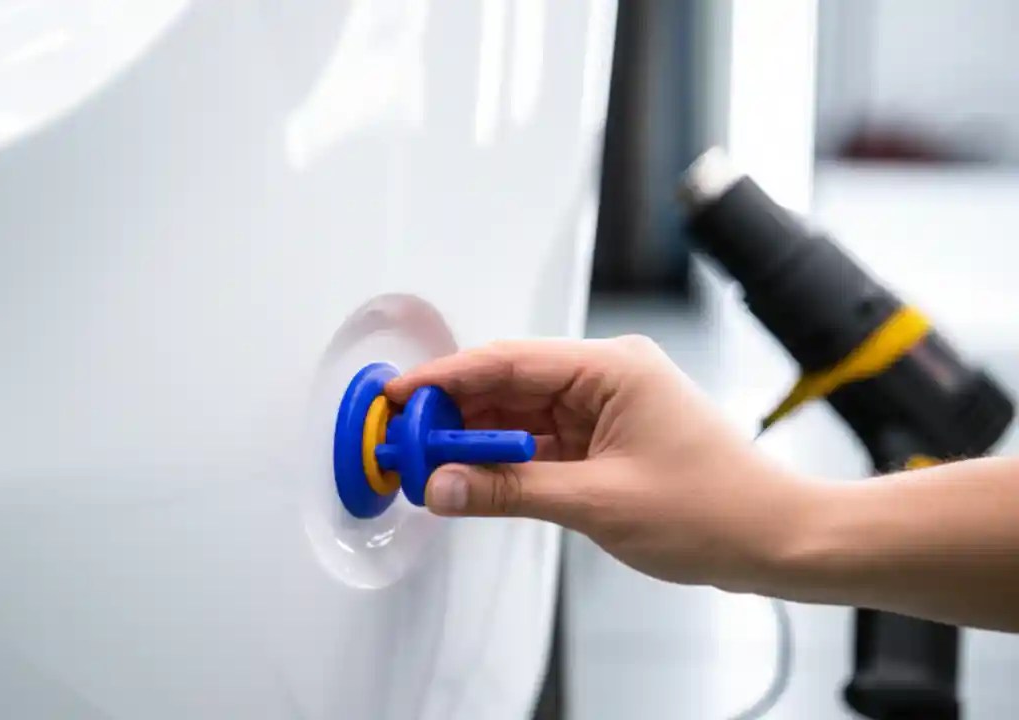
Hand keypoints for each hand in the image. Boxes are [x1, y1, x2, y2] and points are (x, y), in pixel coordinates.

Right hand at [385, 336, 815, 591]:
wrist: (775, 540)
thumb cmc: (713, 510)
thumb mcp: (599, 501)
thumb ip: (510, 491)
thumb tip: (441, 487)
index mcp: (612, 368)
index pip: (508, 362)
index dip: (446, 379)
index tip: (399, 398)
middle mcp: (606, 376)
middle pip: (508, 385)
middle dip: (453, 414)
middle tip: (403, 441)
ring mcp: (605, 407)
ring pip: (519, 415)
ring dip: (475, 440)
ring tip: (426, 463)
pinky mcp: (604, 438)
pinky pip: (538, 440)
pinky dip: (503, 459)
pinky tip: (469, 476)